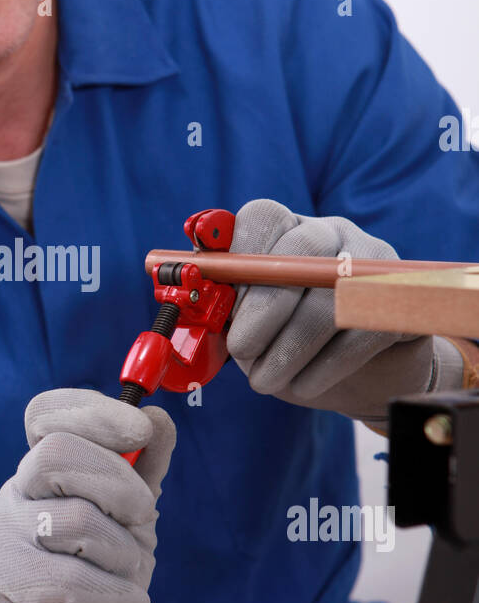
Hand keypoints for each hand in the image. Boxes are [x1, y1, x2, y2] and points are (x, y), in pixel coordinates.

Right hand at [0, 389, 175, 602]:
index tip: (141, 428)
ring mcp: (4, 536)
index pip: (47, 414)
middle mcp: (17, 494)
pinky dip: (116, 595)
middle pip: (57, 452)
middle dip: (120, 484)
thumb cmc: (90, 586)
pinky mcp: (3, 584)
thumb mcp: (127, 526)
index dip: (93, 410)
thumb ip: (143, 473)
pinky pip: (72, 579)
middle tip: (146, 518)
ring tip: (129, 579)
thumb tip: (160, 416)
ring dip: (124, 555)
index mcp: (44, 471)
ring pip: (74, 521)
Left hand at [225, 199, 462, 421]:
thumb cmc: (293, 348)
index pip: (262, 217)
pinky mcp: (402, 296)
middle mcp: (331, 233)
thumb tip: (200, 302)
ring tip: (267, 381)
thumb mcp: (250, 328)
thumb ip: (225, 309)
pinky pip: (364, 325)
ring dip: (290, 347)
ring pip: (330, 293)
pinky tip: (306, 385)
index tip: (224, 308)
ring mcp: (372, 260)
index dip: (239, 260)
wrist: (362, 381)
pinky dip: (327, 363)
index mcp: (286, 231)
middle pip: (299, 250)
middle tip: (241, 352)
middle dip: (263, 307)